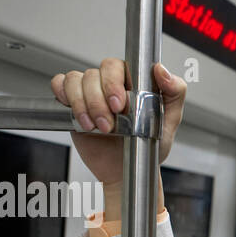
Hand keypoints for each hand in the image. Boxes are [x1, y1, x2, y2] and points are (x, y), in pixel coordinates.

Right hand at [49, 59, 185, 184]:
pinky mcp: (73, 103)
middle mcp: (108, 84)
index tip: (120, 105)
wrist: (129, 171)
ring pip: (76, 80)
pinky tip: (77, 116)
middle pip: (94, 74)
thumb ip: (175, 91)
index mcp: (131, 81)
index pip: (116, 66)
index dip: (113, 82)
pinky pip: (60, 84)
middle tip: (109, 123)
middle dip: (98, 100)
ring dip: (83, 105)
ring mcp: (89, 92)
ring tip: (96, 128)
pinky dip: (64, 96)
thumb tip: (161, 70)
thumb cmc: (149, 145)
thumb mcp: (170, 120)